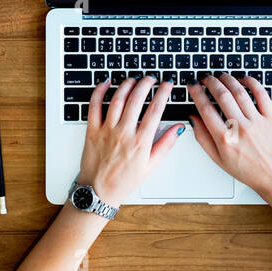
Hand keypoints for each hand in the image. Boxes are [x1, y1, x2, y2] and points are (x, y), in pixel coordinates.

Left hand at [77, 76, 183, 205]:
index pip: (155, 110)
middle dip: (146, 84)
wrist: (98, 192)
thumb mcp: (150, 166)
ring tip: (134, 79)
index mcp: (140, 142)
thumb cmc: (123, 181)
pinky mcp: (92, 131)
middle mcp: (124, 133)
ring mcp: (106, 131)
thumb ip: (165, 145)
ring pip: (117, 99)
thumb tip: (179, 129)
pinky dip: (99, 92)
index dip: (163, 93)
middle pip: (136, 99)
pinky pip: (94, 106)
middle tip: (151, 78)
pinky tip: (106, 83)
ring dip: (127, 85)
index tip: (167, 84)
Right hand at [188, 73, 271, 199]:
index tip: (192, 85)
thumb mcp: (218, 159)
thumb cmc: (247, 169)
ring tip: (221, 76)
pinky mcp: (271, 118)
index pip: (205, 109)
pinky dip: (251, 83)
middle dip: (210, 82)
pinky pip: (261, 94)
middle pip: (222, 96)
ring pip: (239, 92)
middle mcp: (240, 128)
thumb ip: (202, 138)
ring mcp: (256, 122)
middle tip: (205, 78)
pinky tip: (243, 79)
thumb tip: (192, 118)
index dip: (196, 93)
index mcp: (224, 139)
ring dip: (227, 79)